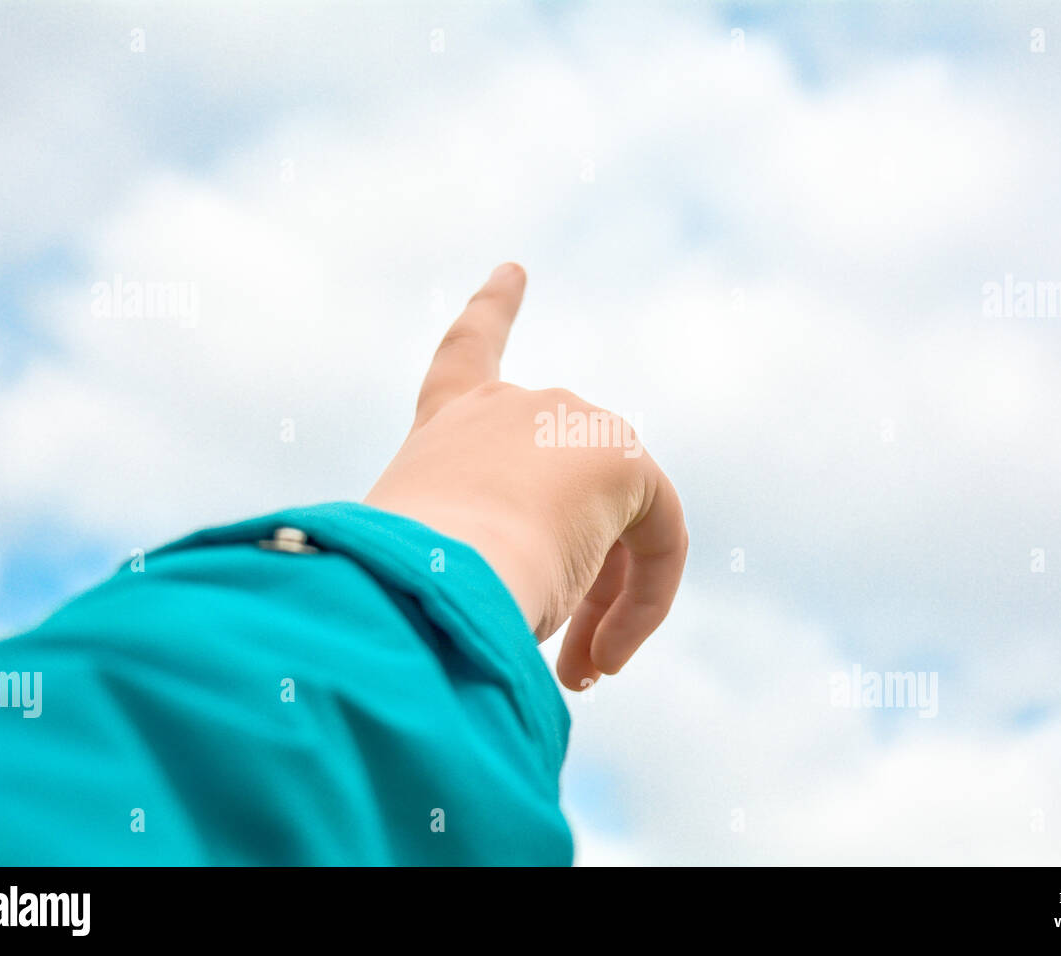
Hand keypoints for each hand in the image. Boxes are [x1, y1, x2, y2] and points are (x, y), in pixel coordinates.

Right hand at [364, 263, 687, 690]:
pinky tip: (608, 658)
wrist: (420, 588)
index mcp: (448, 425)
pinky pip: (658, 537)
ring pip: (616, 524)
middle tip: (565, 664)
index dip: (492, 310)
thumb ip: (461, 555)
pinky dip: (642, 605)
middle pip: (569, 492)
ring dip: (602, 606)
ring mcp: (569, 421)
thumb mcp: (424, 569)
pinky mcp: (622, 458)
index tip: (513, 271)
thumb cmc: (402, 595)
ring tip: (578, 673)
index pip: (468, 353)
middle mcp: (510, 406)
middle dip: (577, 582)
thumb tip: (496, 601)